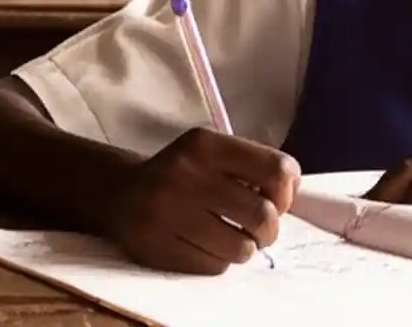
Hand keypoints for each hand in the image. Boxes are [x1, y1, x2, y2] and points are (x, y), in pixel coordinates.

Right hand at [110, 128, 300, 274]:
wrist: (121, 192)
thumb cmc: (183, 173)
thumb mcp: (213, 153)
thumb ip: (253, 165)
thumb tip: (290, 193)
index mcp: (206, 145)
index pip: (277, 169)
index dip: (287, 193)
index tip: (275, 200)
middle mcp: (186, 174)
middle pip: (262, 215)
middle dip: (269, 230)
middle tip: (259, 230)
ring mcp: (168, 212)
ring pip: (240, 247)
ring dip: (245, 248)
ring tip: (233, 240)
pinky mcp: (156, 245)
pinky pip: (213, 265)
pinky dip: (219, 260)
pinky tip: (206, 246)